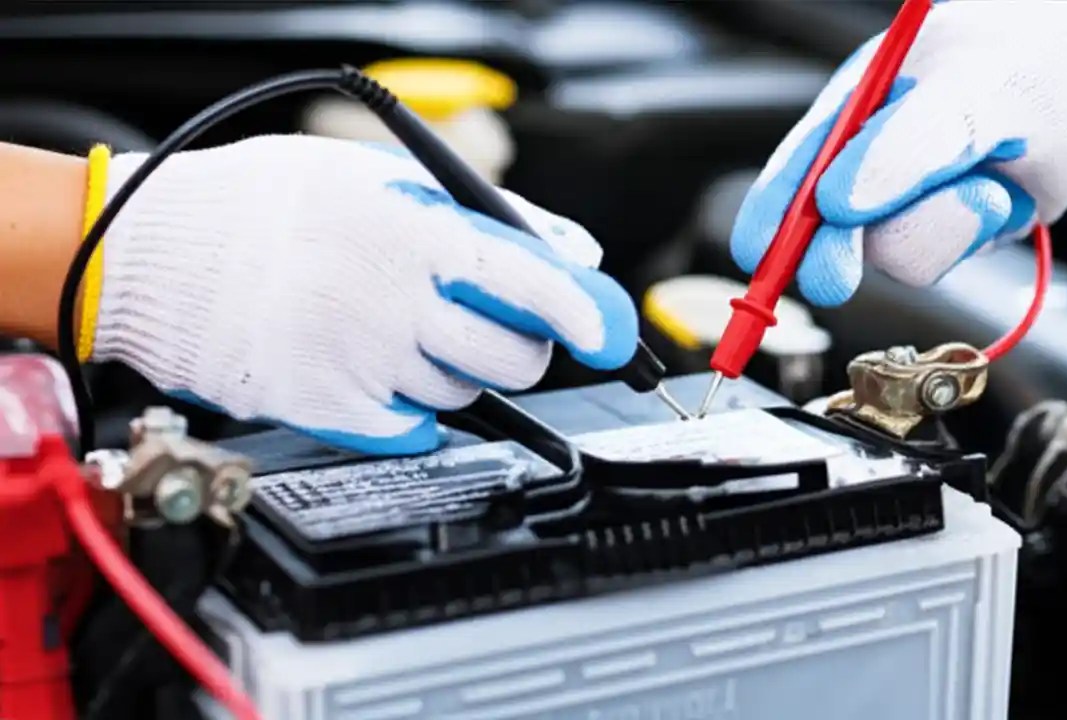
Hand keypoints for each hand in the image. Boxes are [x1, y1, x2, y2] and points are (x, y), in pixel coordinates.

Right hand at [88, 135, 636, 454]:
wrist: (156, 256)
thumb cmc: (265, 204)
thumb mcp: (383, 177)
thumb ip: (492, 217)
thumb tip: (574, 253)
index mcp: (416, 235)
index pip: (537, 287)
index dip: (589, 317)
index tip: (609, 333)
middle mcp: (396, 305)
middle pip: (516, 358)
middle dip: (521, 343)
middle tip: (491, 319)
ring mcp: (363, 364)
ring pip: (464, 391)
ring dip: (456, 365)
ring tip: (399, 323)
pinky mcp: (330, 411)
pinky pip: (414, 426)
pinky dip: (414, 402)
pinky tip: (378, 362)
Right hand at [732, 0, 1066, 305]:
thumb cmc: (1034, 55)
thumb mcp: (970, 93)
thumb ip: (904, 148)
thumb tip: (836, 203)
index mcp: (854, 114)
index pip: (794, 174)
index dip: (770, 218)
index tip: (755, 255)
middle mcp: (877, 159)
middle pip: (838, 229)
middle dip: (850, 245)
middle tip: (831, 276)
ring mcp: (918, 196)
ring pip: (901, 251)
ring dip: (949, 227)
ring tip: (990, 181)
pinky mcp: (959, 225)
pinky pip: (954, 254)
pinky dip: (982, 230)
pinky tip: (1004, 194)